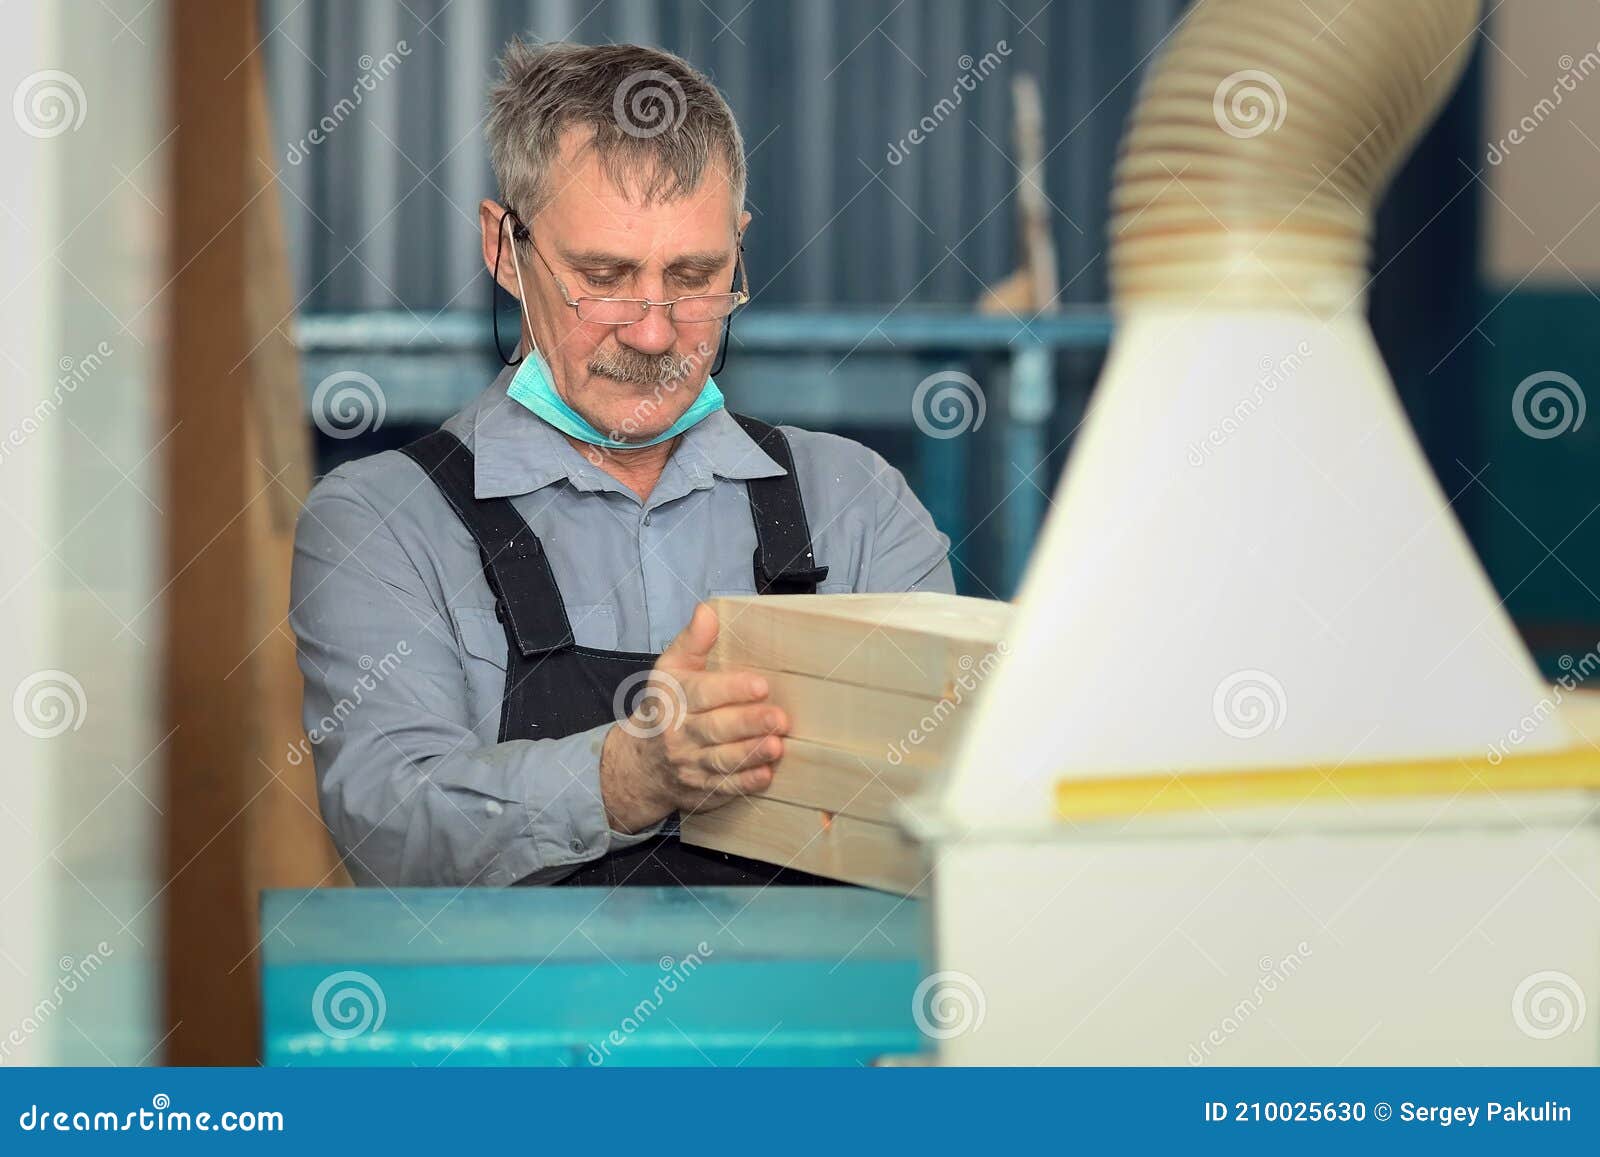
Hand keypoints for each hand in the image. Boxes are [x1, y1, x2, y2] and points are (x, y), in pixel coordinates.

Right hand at [599, 602, 784, 832]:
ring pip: (721, 761)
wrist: (640, 764)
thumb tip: (707, 611)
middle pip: (715, 729)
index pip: (702, 693)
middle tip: (779, 718)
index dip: (732, 689)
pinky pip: (724, 788)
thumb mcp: (670, 670)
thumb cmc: (665, 707)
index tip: (761, 685)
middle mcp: (681, 734)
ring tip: (777, 746)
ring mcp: (691, 764)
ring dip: (750, 754)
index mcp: (674, 699)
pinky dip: (745, 783)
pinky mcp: (701, 789)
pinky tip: (766, 774)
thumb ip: (692, 641)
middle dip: (748, 724)